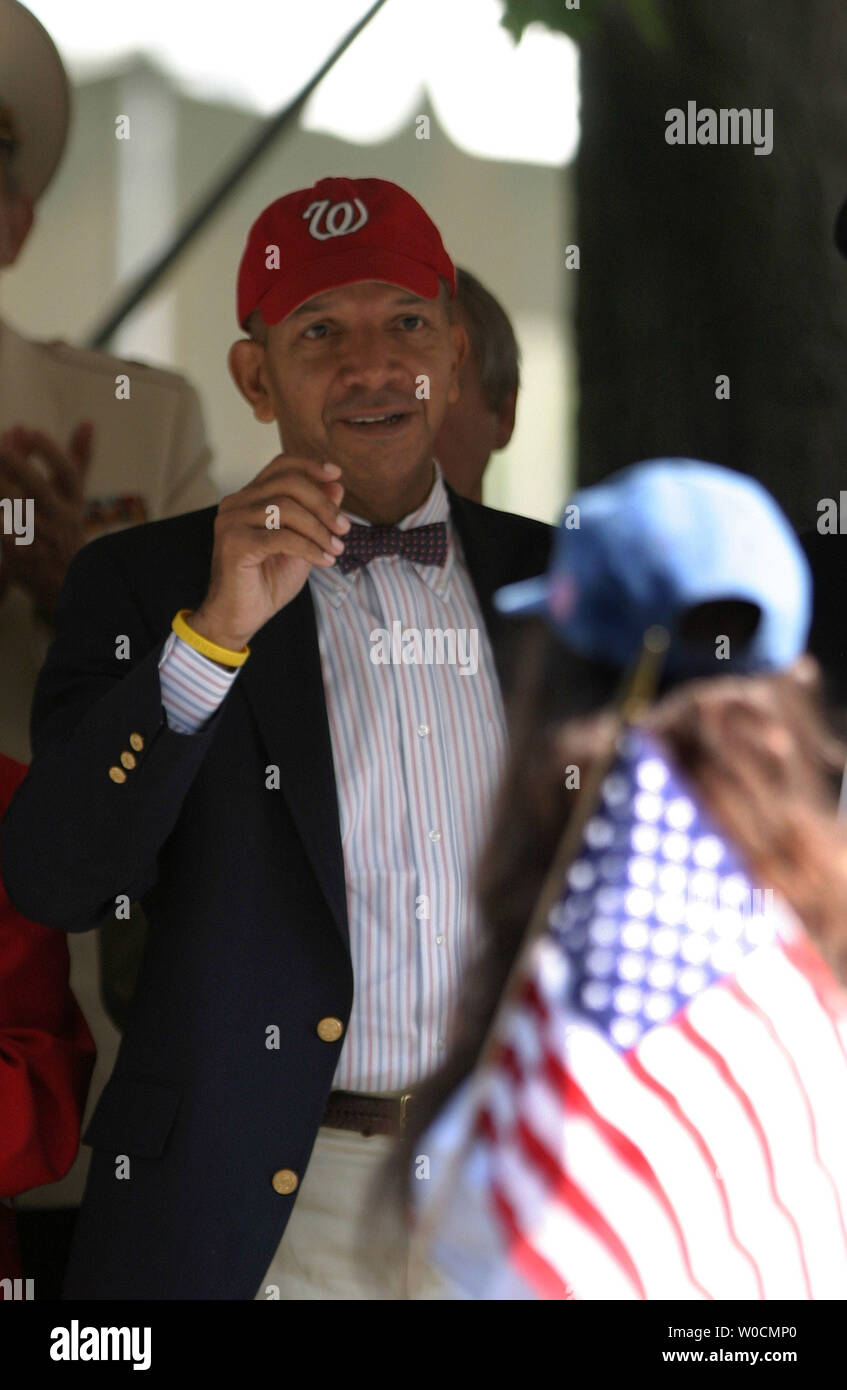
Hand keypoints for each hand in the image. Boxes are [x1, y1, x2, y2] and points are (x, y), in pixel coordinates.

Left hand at [0, 422, 93, 619]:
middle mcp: (59, 518)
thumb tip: (87, 422)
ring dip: (1, 489)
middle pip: (40, 491)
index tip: (32, 430)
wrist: (64, 580)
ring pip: (15, 512)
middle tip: (1, 446)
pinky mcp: (19, 555)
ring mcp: (39, 538)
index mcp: (72, 500)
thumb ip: (78, 458)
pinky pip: (4, 533)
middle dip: (20, 469)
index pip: (67, 474)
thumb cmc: (63, 525)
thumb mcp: (74, 494)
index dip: (50, 453)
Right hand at [187, 455, 350, 650]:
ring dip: (319, 529)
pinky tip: (323, 561)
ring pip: (286, 508)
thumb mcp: (302, 543)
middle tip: (344, 528)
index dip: (310, 466)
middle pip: (288, 484)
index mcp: (249, 498)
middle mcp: (236, 504)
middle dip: (323, 504)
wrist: (240, 617)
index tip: (337, 474)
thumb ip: (315, 515)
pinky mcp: (234, 543)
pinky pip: (281, 537)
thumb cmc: (267, 581)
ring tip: (335, 549)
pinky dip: (309, 548)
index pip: (281, 466)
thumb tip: (337, 487)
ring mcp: (231, 522)